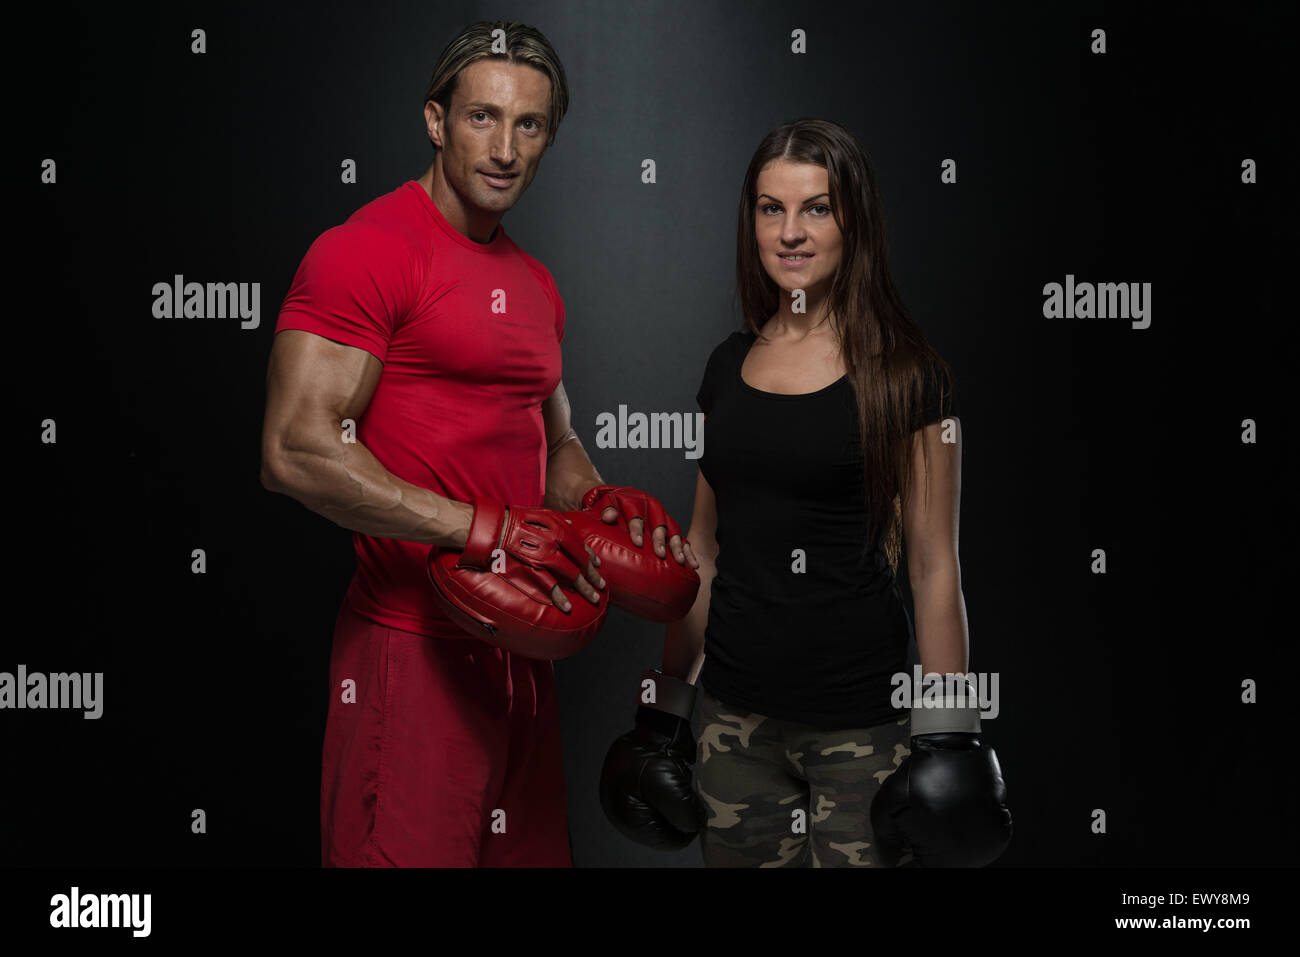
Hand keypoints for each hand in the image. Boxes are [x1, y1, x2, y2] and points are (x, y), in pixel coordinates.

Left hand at [583, 484, 699, 567]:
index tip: (637, 542)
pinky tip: (692, 564)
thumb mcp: (604, 505)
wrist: (618, 499)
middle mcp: (652, 508)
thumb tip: (609, 517)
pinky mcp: (669, 528)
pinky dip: (687, 551)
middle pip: (659, 523)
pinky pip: (681, 539)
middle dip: (661, 539)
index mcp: (635, 501)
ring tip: (681, 561)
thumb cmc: (610, 507)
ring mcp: (662, 518)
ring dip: (678, 546)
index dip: (637, 528)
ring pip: (673, 531)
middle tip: (660, 554)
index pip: (637, 514)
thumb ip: (606, 510)